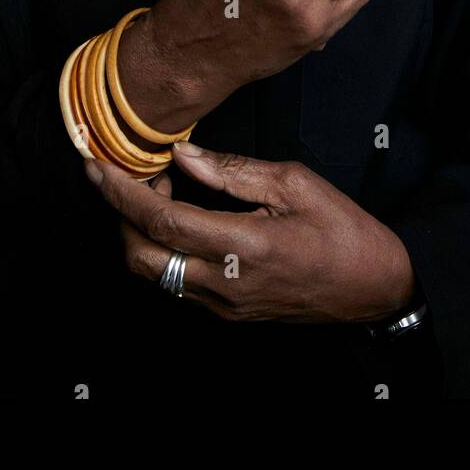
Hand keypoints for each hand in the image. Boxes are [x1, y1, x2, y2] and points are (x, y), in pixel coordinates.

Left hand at [84, 142, 415, 324]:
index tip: (95, 167)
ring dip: (142, 233)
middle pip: (140, 256)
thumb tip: (182, 156)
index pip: (160, 221)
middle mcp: (224, 284)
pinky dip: (163, 250)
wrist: (374, 286)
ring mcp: (224, 305)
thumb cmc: (342, 229)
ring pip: (153, 274)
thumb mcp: (292, 182)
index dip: (120, 193)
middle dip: (123, 215)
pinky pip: (176, 283)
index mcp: (241, 246)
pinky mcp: (228, 313)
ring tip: (165, 193)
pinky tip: (184, 220)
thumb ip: (230, 170)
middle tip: (142, 176)